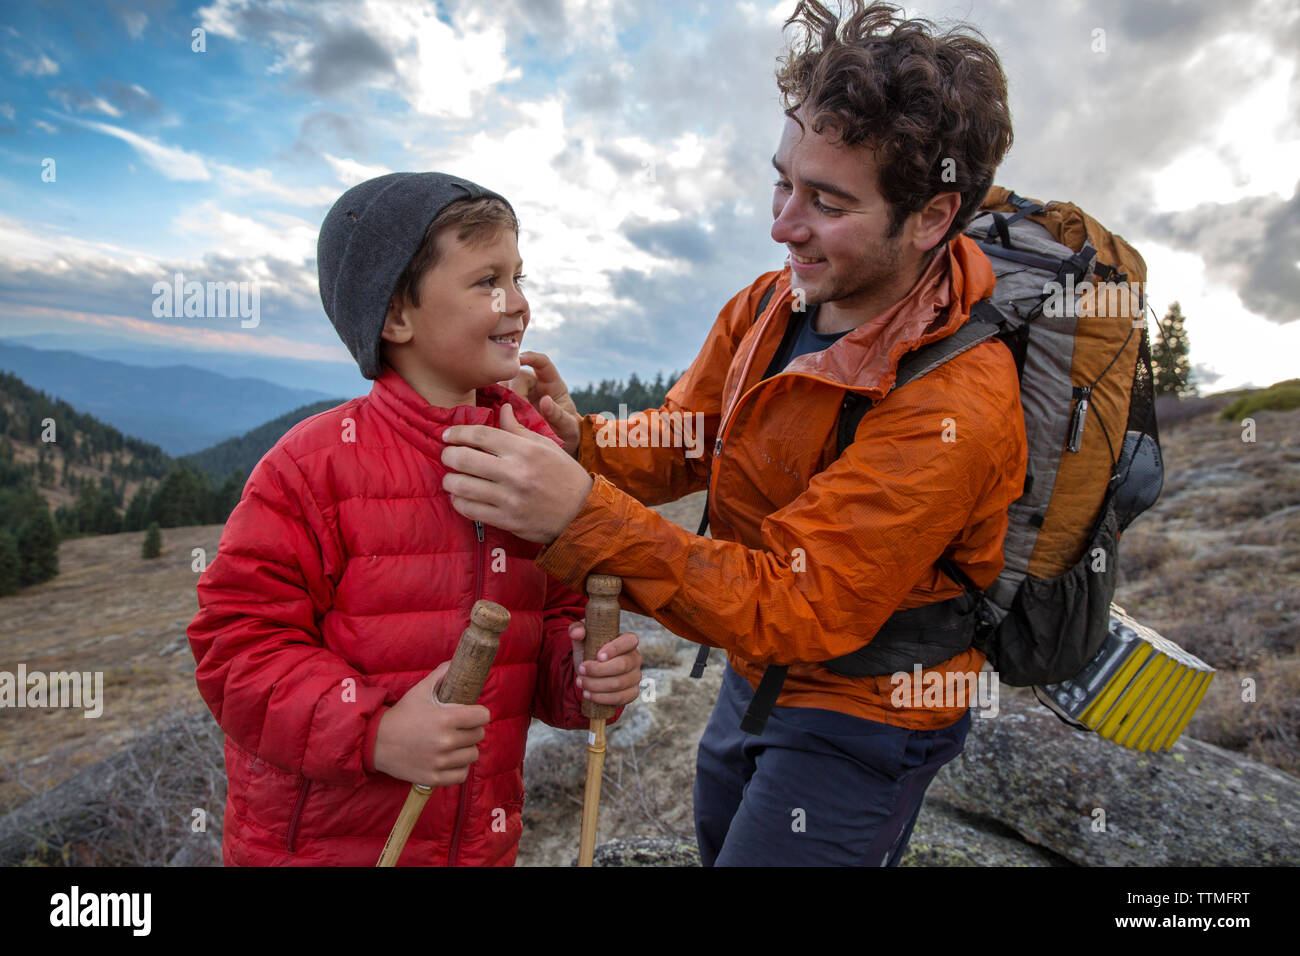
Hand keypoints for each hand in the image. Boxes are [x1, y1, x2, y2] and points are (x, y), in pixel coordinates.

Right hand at [372, 661, 490, 787]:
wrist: (377, 742)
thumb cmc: (402, 714)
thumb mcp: (420, 690)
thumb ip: (442, 674)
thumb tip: (458, 661)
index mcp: (445, 718)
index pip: (483, 716)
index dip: (480, 713)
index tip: (473, 713)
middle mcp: (445, 741)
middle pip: (479, 735)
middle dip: (472, 729)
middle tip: (460, 727)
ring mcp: (439, 762)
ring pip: (472, 755)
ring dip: (466, 749)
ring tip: (455, 743)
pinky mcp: (433, 778)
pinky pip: (462, 775)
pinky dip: (459, 768)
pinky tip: (451, 759)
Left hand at [441, 403, 593, 543]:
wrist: (582, 513)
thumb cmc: (564, 476)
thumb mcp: (546, 446)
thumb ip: (520, 429)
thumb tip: (503, 409)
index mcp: (525, 450)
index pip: (482, 434)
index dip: (459, 432)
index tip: (448, 434)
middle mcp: (516, 472)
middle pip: (464, 458)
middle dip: (448, 455)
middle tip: (448, 455)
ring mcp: (510, 498)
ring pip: (461, 486)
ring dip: (450, 480)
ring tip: (452, 478)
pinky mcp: (507, 520)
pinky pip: (470, 510)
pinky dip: (459, 502)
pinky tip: (461, 497)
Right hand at [502, 351, 580, 457]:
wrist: (560, 445)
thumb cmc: (567, 432)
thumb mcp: (568, 426)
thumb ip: (559, 415)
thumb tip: (545, 401)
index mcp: (552, 383)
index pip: (542, 362)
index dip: (531, 357)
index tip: (519, 359)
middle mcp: (534, 384)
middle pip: (517, 376)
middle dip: (515, 392)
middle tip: (519, 413)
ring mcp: (520, 394)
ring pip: (504, 387)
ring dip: (504, 400)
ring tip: (511, 418)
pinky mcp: (509, 406)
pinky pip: (497, 400)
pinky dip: (496, 407)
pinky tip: (498, 418)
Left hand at [569, 623, 641, 706]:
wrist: (591, 670)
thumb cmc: (590, 649)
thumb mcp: (583, 637)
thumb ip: (577, 630)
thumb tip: (577, 633)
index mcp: (629, 641)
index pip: (629, 641)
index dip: (615, 649)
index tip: (598, 656)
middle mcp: (636, 658)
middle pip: (622, 666)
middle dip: (598, 670)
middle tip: (581, 669)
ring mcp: (636, 676)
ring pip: (618, 684)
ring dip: (596, 685)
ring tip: (580, 682)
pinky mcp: (632, 692)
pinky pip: (620, 698)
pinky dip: (602, 698)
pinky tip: (588, 694)